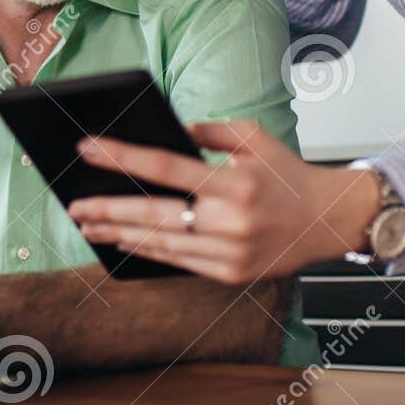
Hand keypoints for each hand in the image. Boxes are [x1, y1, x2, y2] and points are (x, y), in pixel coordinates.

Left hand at [66, 121, 381, 284]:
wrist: (330, 220)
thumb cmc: (286, 174)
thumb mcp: (252, 138)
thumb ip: (206, 131)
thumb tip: (165, 132)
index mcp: (235, 181)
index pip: (165, 166)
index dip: (122, 157)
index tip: (87, 148)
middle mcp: (231, 220)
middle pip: (154, 214)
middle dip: (108, 209)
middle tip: (74, 204)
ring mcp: (231, 252)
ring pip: (161, 244)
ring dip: (119, 234)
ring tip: (88, 224)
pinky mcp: (231, 274)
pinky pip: (178, 262)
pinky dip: (148, 251)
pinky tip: (124, 241)